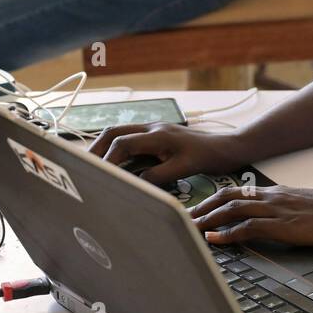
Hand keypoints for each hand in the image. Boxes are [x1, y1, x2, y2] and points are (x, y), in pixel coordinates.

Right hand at [89, 122, 248, 185]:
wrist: (229, 147)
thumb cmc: (210, 156)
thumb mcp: (184, 168)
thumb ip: (157, 176)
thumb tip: (133, 184)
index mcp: (157, 134)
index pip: (121, 142)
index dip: (106, 158)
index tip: (97, 174)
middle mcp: (152, 128)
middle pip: (113, 132)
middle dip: (96, 149)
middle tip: (83, 167)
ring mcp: (154, 131)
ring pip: (120, 133)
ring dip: (105, 148)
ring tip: (94, 167)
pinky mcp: (158, 137)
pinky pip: (130, 140)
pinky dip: (118, 150)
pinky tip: (115, 165)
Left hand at [190, 185, 312, 249]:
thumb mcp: (304, 206)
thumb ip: (285, 209)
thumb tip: (272, 221)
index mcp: (277, 192)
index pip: (238, 190)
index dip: (215, 197)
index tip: (200, 206)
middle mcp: (273, 197)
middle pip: (228, 196)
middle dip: (204, 206)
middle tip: (187, 216)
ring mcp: (277, 210)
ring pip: (233, 209)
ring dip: (209, 218)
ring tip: (192, 227)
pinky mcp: (283, 226)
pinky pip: (248, 228)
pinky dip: (227, 234)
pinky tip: (214, 239)